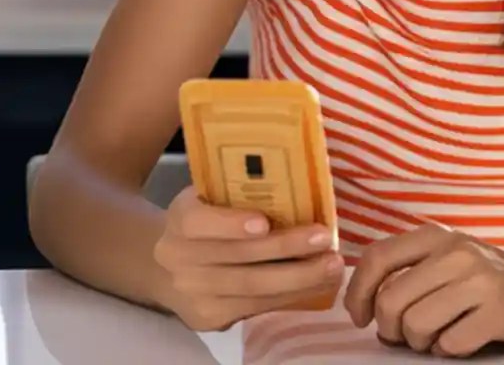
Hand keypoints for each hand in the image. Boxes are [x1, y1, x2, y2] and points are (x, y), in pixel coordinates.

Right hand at [153, 187, 344, 330]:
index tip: (264, 222)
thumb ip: (239, 194)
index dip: (231, 224)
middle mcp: (178, 258)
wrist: (169, 270)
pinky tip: (318, 284)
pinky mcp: (209, 318)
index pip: (199, 222)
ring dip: (300, 277)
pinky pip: (257, 307)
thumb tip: (299, 185)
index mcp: (179, 219)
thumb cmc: (206, 224)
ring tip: (333, 266)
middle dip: (286, 249)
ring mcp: (192, 293)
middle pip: (237, 257)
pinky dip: (292, 295)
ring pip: (253, 288)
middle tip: (325, 238)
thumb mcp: (210, 200)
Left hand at [343, 224, 503, 357]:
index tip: (361, 318)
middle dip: (391, 330)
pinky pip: (451, 344)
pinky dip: (451, 350)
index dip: (358, 294)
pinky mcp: (502, 311)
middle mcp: (457, 252)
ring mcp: (481, 280)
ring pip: (416, 325)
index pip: (377, 259)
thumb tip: (368, 309)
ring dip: (422, 343)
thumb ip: (409, 273)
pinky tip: (468, 339)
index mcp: (437, 236)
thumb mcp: (450, 259)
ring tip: (442, 336)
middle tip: (408, 337)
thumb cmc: (493, 281)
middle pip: (391, 302)